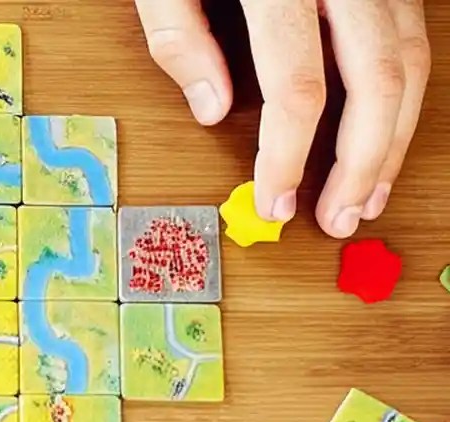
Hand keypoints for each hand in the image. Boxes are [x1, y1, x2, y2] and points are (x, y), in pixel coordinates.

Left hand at [134, 0, 429, 238]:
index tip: (275, 200)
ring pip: (413, 60)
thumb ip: (178, 34)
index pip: (298, 82)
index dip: (289, 152)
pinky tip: (385, 137)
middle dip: (362, 159)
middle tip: (339, 217)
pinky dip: (405, 94)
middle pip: (378, 77)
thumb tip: (212, 110)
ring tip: (367, 194)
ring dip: (395, 136)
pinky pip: (414, 35)